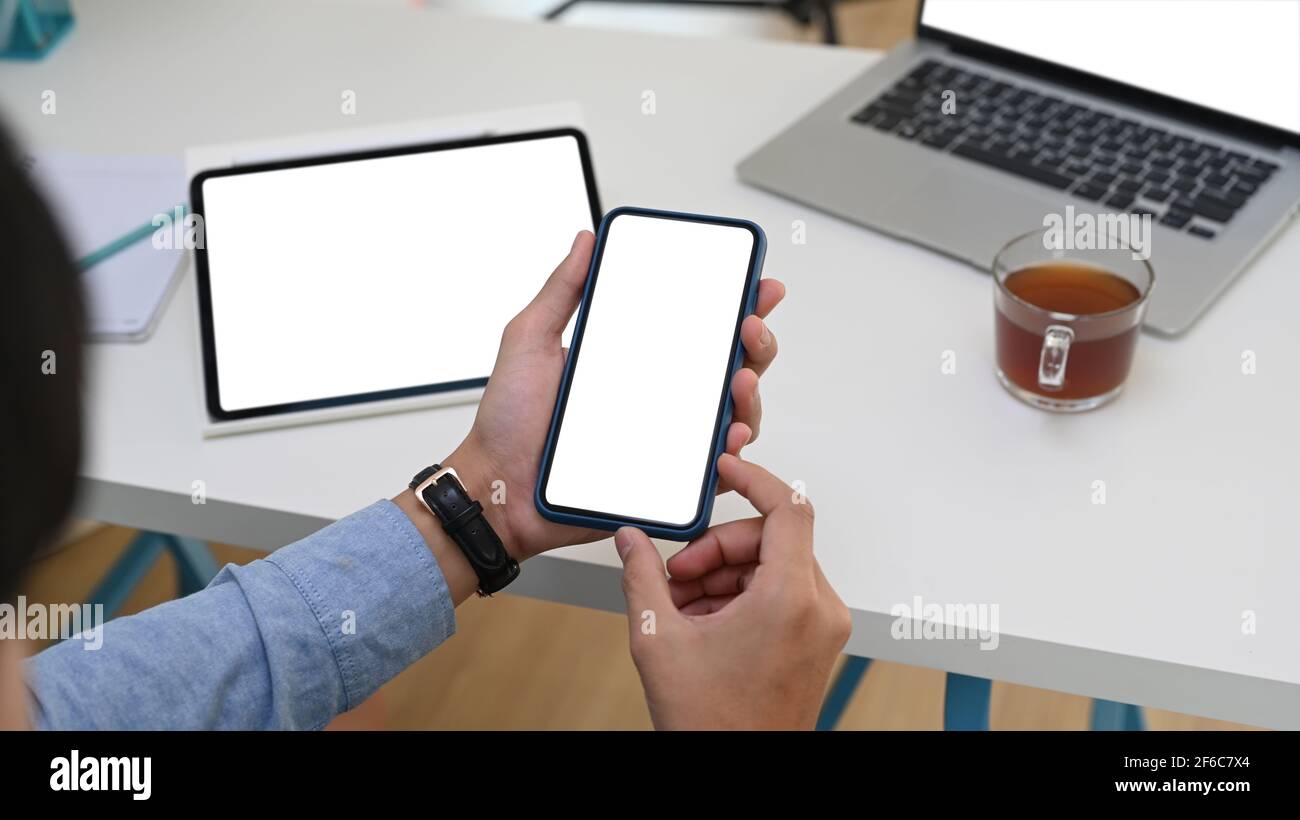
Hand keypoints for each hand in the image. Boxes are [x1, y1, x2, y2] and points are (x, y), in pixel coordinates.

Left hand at [446, 230, 785, 560]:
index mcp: (636, 362)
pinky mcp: (664, 483)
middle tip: (748, 326)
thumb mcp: (530, 340)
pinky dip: (728, 456)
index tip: (755, 285)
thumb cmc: (508, 422)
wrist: (495, 487)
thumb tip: (586, 241)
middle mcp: (659, 399)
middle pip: (731, 368)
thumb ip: (561, 289)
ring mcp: (665, 441)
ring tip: (739, 379)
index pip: (699, 328)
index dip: (736, 305)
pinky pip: (710, 474)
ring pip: (732, 418)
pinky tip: (727, 438)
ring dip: (750, 396)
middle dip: (756, 343)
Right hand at [614, 453, 850, 729]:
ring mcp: (822, 627)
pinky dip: (742, 595)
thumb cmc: (713, 724)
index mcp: (789, 600)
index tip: (727, 468)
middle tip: (677, 575)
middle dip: (718, 548)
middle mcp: (818, 609)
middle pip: (772, 538)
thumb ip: (642, 576)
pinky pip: (782, 593)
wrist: (738, 776)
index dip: (754, 477)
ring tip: (684, 607)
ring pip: (774, 566)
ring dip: (725, 574)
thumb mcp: (660, 640)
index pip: (788, 507)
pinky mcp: (817, 642)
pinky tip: (703, 621)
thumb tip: (631, 540)